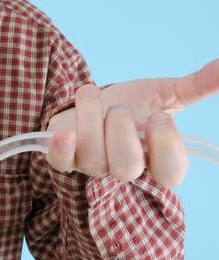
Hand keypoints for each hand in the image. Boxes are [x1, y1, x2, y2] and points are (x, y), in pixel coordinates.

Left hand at [46, 59, 218, 187]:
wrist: (92, 102)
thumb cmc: (133, 104)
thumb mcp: (165, 94)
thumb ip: (197, 86)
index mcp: (155, 157)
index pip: (170, 173)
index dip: (166, 149)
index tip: (159, 118)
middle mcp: (124, 167)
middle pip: (127, 168)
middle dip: (122, 133)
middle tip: (120, 108)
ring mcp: (93, 165)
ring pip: (93, 159)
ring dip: (91, 120)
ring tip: (89, 91)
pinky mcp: (65, 157)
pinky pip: (62, 163)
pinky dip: (61, 149)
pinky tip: (65, 133)